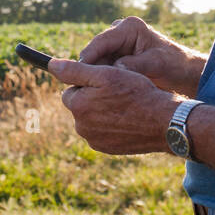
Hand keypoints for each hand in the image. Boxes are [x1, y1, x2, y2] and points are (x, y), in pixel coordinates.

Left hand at [45, 58, 180, 154]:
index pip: (71, 89)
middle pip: (81, 105)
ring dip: (103, 111)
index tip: (106, 82)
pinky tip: (128, 118)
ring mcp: (94, 140)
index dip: (88, 83)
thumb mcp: (106, 74)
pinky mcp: (107, 149)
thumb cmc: (136, 93)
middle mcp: (81, 127)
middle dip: (93, 98)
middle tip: (118, 92)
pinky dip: (112, 125)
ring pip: (92, 118)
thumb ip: (75, 70)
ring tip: (125, 105)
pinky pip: (103, 131)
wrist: (163, 123)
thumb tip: (51, 65)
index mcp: (78, 106)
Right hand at [77, 16, 205, 98]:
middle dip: (89, 70)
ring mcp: (116, 46)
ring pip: (96, 63)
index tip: (79, 74)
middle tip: (82, 89)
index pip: (101, 41)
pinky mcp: (115, 58)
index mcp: (129, 27)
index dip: (88, 58)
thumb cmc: (175, 65)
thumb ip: (136, 65)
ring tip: (89, 95)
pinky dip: (100, 81)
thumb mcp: (157, 64)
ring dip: (94, 77)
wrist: (184, 72)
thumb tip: (115, 69)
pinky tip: (97, 95)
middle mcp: (119, 33)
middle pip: (95, 52)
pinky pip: (101, 70)